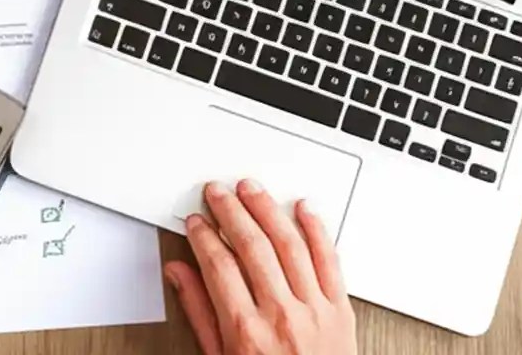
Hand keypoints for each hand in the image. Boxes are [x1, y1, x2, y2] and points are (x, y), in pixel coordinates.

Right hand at [165, 180, 356, 354]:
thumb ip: (200, 313)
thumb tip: (180, 275)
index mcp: (246, 331)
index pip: (218, 264)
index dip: (203, 236)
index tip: (196, 221)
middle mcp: (281, 316)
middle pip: (251, 245)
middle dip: (231, 211)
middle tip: (218, 192)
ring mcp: (315, 311)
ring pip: (289, 244)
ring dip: (267, 210)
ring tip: (251, 190)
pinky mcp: (341, 311)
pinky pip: (330, 260)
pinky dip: (316, 230)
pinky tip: (303, 210)